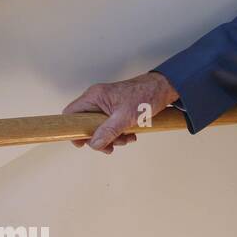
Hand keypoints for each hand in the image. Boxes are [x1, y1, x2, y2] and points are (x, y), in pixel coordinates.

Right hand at [61, 71, 179, 153]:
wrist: (165, 89)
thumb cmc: (146, 95)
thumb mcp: (126, 117)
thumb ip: (108, 131)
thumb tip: (94, 144)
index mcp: (94, 96)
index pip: (71, 114)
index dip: (73, 130)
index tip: (82, 144)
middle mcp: (97, 100)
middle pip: (86, 125)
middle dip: (99, 138)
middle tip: (111, 147)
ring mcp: (106, 105)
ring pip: (99, 128)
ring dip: (112, 138)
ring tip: (127, 139)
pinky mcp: (116, 110)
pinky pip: (111, 126)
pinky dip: (119, 134)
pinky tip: (131, 135)